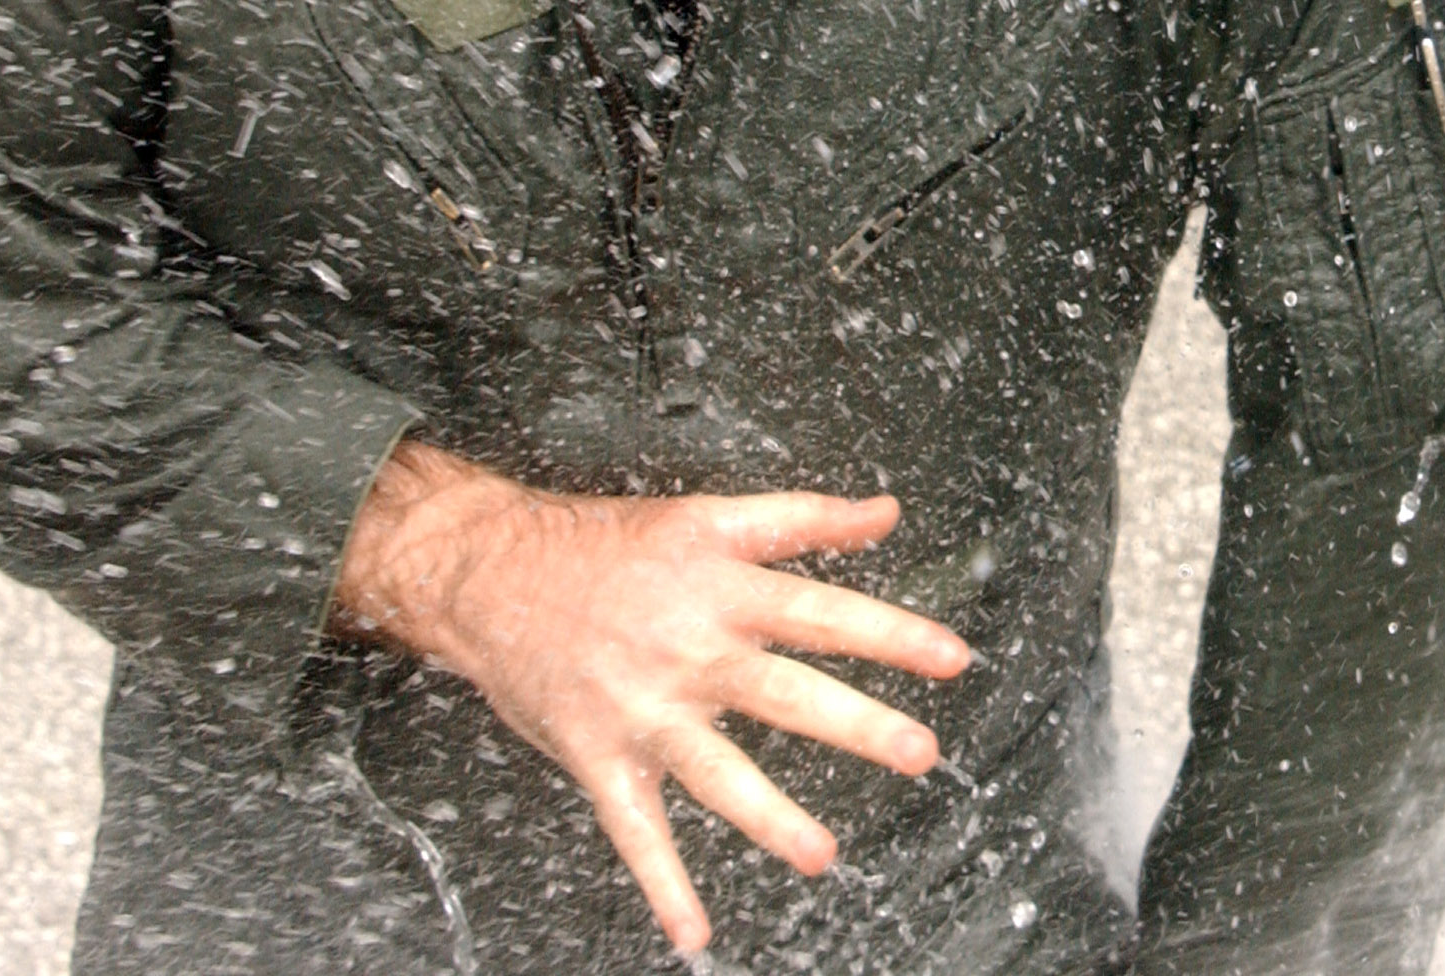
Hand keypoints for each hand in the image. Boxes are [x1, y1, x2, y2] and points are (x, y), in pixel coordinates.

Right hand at [332, 441, 970, 953]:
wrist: (491, 571)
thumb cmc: (605, 545)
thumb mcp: (706, 514)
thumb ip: (802, 519)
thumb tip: (885, 513)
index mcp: (722, 584)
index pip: (822, 608)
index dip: (889, 631)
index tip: (953, 658)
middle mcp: (690, 646)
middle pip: (785, 689)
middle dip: (856, 724)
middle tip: (919, 753)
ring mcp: (645, 707)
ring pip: (717, 769)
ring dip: (771, 817)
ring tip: (821, 855)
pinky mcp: (599, 753)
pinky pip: (635, 829)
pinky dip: (662, 884)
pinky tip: (692, 932)